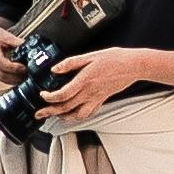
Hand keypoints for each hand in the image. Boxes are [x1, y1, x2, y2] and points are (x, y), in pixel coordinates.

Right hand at [0, 16, 25, 78]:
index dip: (13, 68)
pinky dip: (9, 79)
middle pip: (1, 74)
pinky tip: (17, 77)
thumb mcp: (5, 35)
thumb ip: (18, 42)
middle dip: (16, 77)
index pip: (0, 62)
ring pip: (1, 79)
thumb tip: (31, 48)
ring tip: (25, 76)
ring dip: (14, 80)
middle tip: (28, 74)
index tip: (24, 68)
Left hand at [44, 45, 161, 111]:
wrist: (133, 66)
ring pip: (78, 115)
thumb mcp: (90, 56)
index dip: (50, 98)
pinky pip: (89, 113)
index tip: (43, 95)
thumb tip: (55, 69)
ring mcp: (96, 98)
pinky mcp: (102, 100)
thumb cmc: (114, 59)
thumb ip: (71, 63)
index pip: (63, 95)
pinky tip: (74, 113)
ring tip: (55, 115)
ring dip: (64, 117)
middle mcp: (89, 93)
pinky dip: (79, 116)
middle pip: (66, 108)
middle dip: (50, 112)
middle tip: (40, 114)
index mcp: (84, 80)